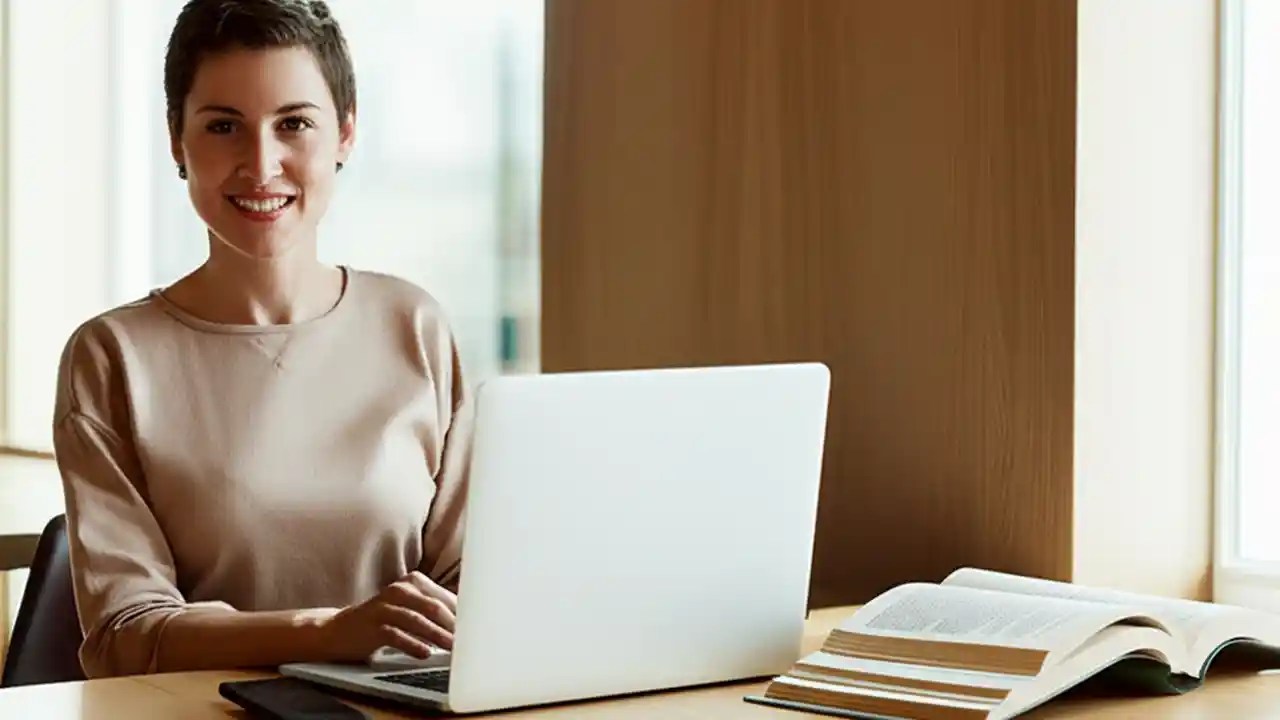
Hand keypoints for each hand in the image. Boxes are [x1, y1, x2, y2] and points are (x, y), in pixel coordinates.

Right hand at [321, 571, 457, 661]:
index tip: (478, 629)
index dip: (463, 614)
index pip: (445, 598)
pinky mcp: (372, 625)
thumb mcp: (410, 608)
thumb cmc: (384, 620)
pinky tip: (425, 654)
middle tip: (469, 641)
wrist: (339, 630)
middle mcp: (400, 590)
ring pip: (416, 620)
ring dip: (437, 635)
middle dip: (453, 625)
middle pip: (433, 607)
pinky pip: (396, 635)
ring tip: (453, 648)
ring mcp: (384, 607)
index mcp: (414, 582)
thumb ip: (435, 611)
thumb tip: (469, 624)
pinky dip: (412, 644)